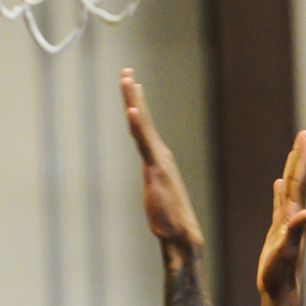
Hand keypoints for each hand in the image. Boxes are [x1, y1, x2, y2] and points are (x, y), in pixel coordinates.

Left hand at [121, 68, 202, 256]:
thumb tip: (153, 178)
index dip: (136, 104)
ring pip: (143, 126)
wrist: (180, 234)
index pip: (143, 126)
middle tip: (125, 71)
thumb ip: (154, 180)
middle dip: (133, 94)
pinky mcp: (156, 170)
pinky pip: (145, 144)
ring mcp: (159, 159)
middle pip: (142, 118)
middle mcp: (160, 153)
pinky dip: (139, 126)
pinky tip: (132, 111)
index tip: (130, 83)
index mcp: (158, 157)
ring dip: (134, 101)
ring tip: (127, 81)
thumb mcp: (156, 193)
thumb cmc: (169, 219)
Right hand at [256, 131, 305, 305]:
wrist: (279, 291)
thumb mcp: (285, 252)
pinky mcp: (278, 231)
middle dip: (300, 158)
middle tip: (304, 135)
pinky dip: (280, 191)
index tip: (305, 139)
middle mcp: (293, 216)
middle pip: (297, 181)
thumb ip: (295, 231)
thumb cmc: (280, 275)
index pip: (298, 183)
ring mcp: (286, 223)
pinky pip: (279, 204)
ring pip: (289, 190)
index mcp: (294, 217)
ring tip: (294, 151)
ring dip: (292, 170)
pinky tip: (279, 182)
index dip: (301, 160)